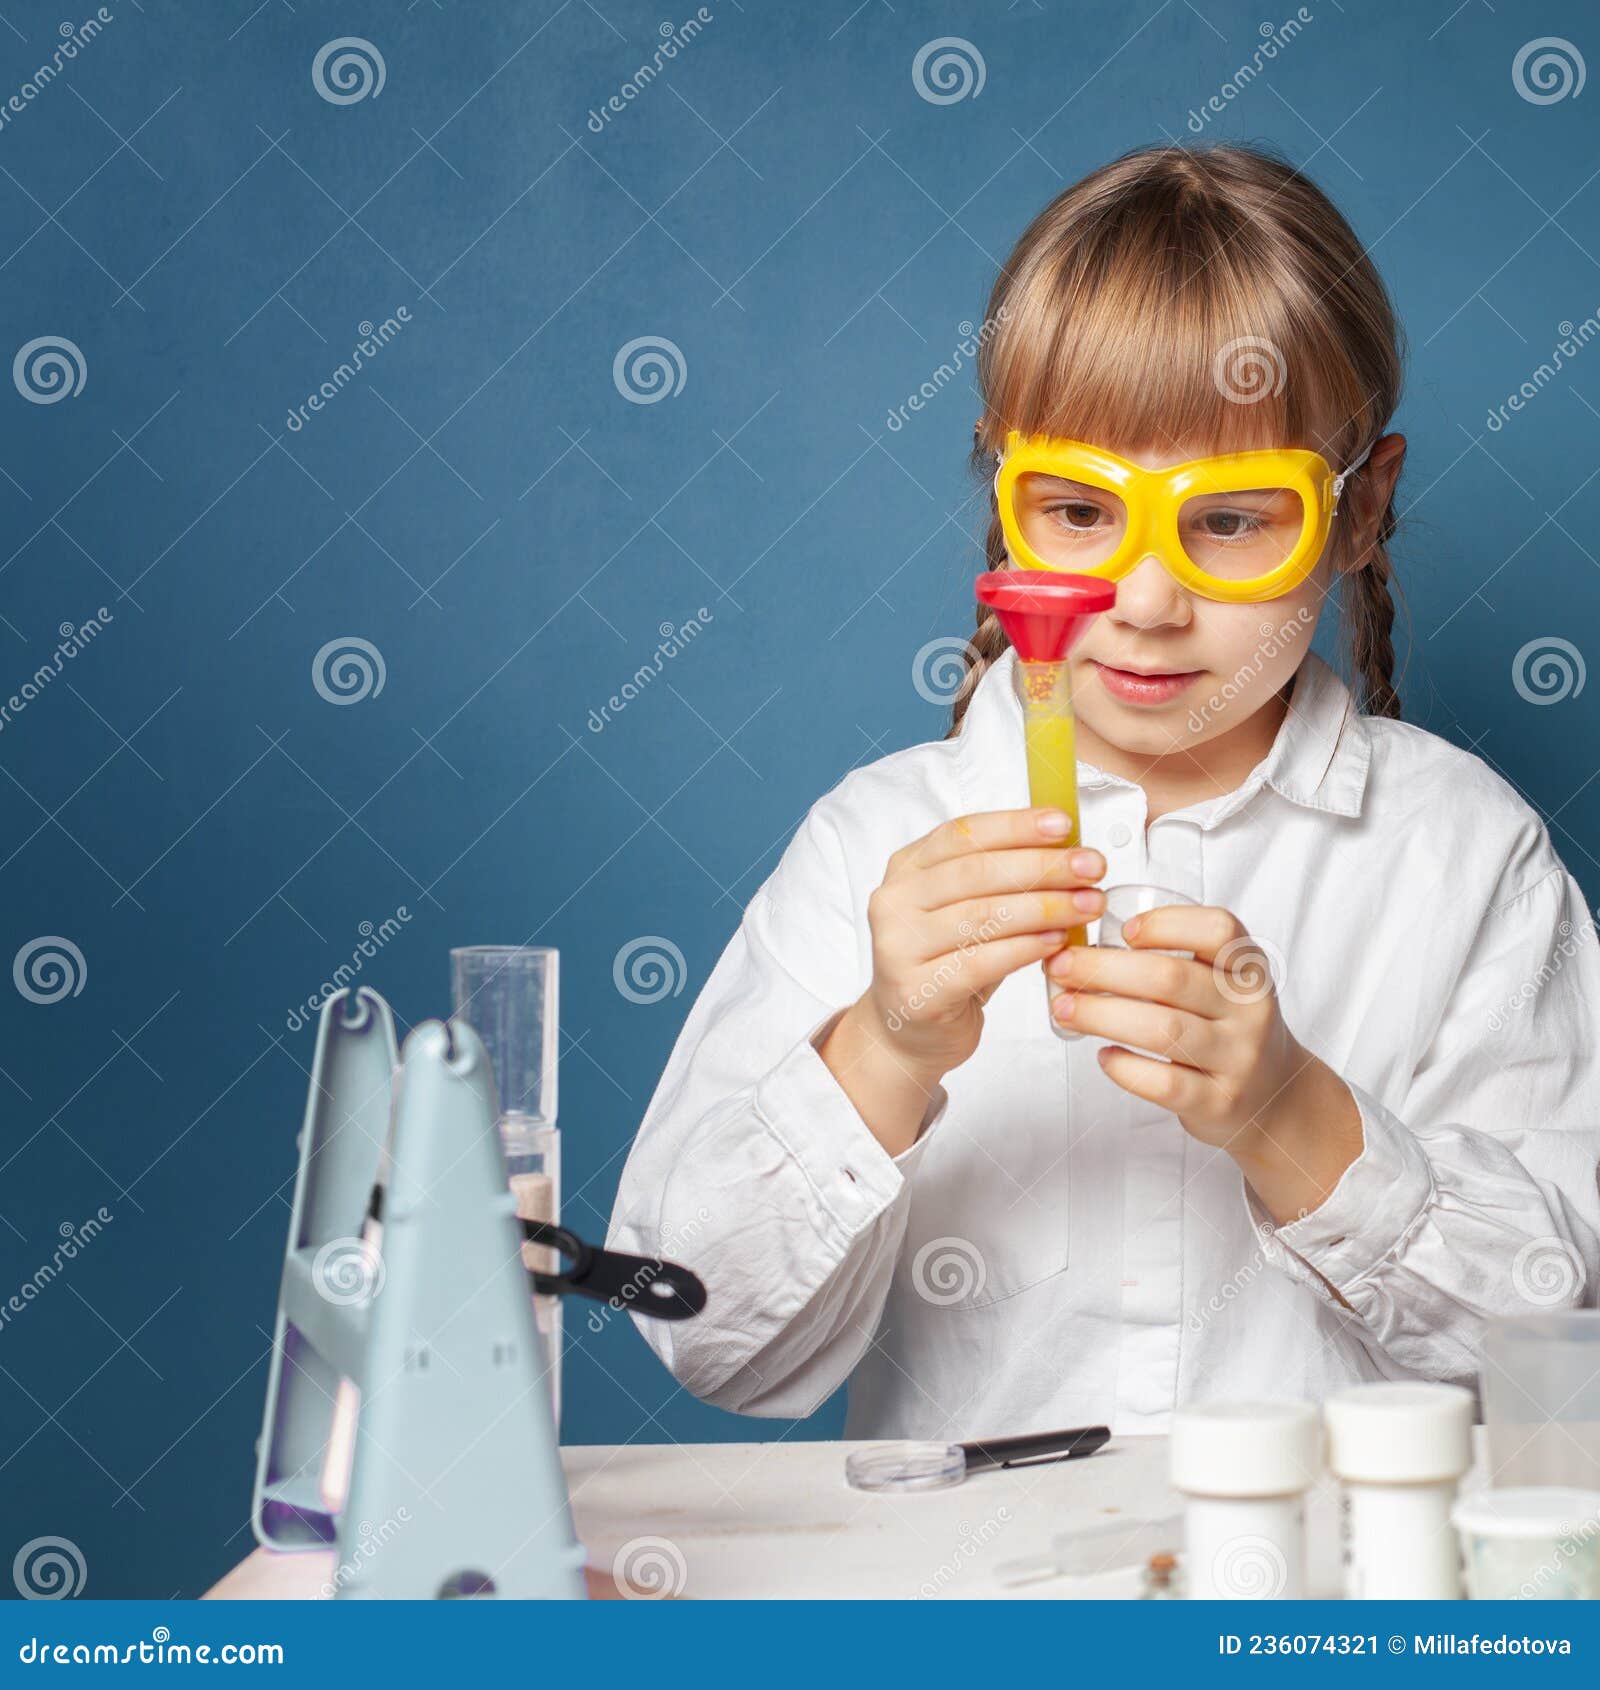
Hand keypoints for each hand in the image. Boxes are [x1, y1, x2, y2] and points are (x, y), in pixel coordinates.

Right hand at [843, 807, 1105, 1084]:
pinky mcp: (916, 992)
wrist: (909, 1031)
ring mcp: (899, 948)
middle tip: (1091, 866)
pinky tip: (1057, 942)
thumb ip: (1001, 877)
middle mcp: (895, 902)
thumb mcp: (966, 908)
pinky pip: (981, 963)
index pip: (963, 834)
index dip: (1016, 825)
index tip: (1064, 825)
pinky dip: (1025, 949)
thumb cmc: (947, 962)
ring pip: (982, 917)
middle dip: (1043, 866)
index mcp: (907, 868)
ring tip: (1087, 905)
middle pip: (976, 873)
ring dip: (1045, 907)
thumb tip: (1065, 846)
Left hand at [1044, 904, 1362, 1220]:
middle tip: (1061, 967)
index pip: (1219, 930)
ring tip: (1063, 1008)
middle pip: (1172, 977)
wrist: (1273, 1097)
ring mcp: (1238, 1058)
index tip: (1124, 931)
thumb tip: (1082, 946)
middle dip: (1104, 969)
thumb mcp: (1221, 984)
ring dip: (1101, 1015)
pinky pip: (1165, 1082)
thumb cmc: (1225, 1027)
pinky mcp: (1219, 1101)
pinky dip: (1126, 1067)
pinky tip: (1104, 1056)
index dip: (1167, 924)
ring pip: (1163, 1029)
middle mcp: (1249, 1010)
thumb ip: (1175, 960)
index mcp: (1247, 969)